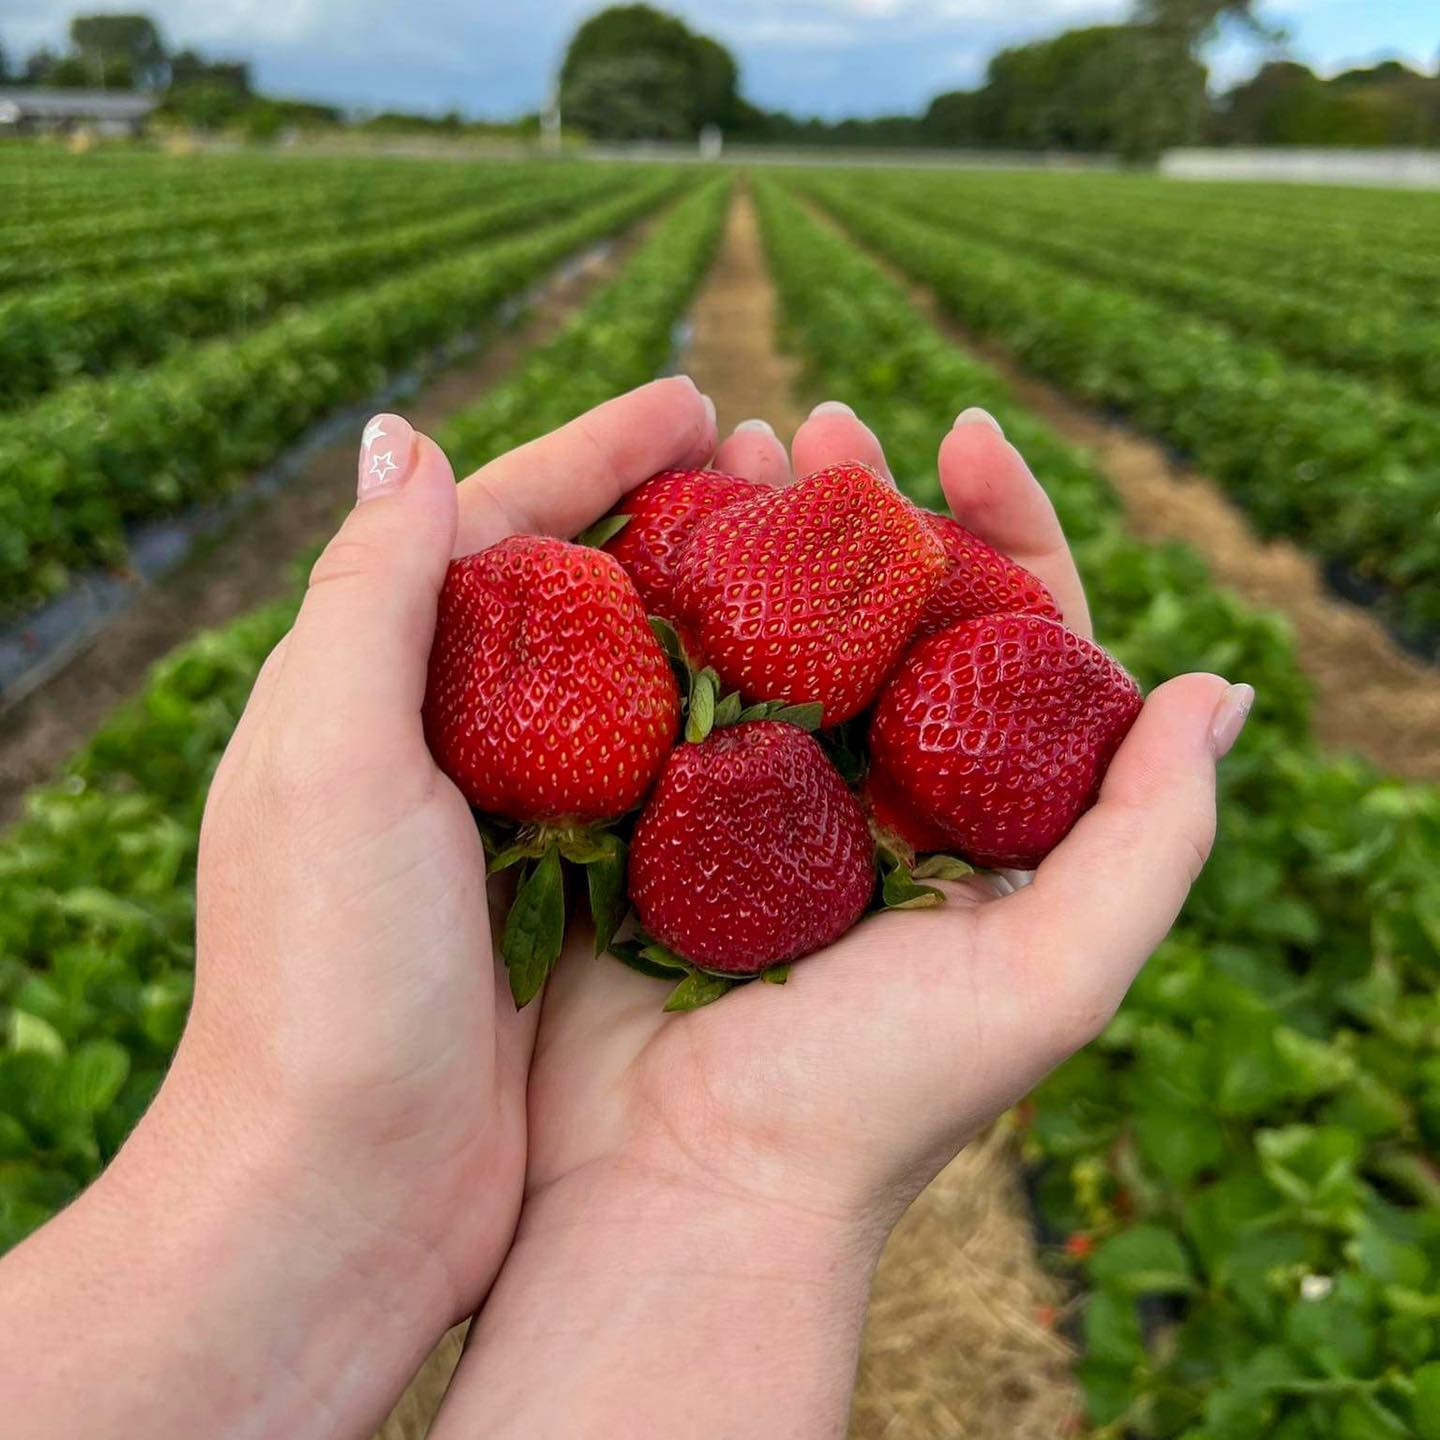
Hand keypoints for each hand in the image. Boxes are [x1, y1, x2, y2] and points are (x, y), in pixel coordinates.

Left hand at [0, 378, 717, 1439]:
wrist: (347, 1190)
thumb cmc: (327, 976)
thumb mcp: (333, 762)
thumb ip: (370, 595)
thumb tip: (401, 432)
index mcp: (372, 683)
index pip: (494, 525)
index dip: (592, 449)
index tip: (691, 396)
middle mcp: (441, 737)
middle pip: (572, 588)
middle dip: (666, 513)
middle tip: (768, 459)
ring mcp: (507, 818)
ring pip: (626, 678)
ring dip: (706, 612)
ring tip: (802, 558)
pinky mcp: (564, 897)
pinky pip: (655, 778)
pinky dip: (715, 726)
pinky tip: (789, 701)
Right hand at [435, 403, 1250, 1439]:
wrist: (689, 1190)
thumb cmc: (875, 1099)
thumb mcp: (1056, 975)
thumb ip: (1152, 838)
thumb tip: (1226, 692)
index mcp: (971, 812)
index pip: (1011, 636)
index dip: (1001, 525)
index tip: (960, 432)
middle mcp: (869, 791)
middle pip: (879, 610)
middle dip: (860, 506)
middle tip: (821, 421)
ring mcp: (753, 793)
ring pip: (767, 626)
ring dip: (756, 530)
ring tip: (732, 443)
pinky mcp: (651, 810)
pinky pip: (662, 681)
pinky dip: (657, 601)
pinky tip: (639, 527)